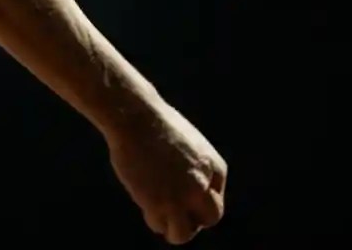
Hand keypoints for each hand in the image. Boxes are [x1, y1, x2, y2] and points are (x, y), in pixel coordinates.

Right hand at [106, 103, 226, 244]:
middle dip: (193, 218)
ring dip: (173, 227)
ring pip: (184, 233)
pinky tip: (145, 205)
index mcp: (214, 168)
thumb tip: (185, 189)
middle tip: (174, 210)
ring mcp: (179, 197)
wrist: (135, 118)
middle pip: (209, 218)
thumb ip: (195, 168)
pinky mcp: (156, 202)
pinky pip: (158, 224)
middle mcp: (202, 186)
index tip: (182, 198)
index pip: (216, 200)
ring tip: (159, 215)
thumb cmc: (155, 124)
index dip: (198, 203)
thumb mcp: (189, 144)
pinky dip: (153, 220)